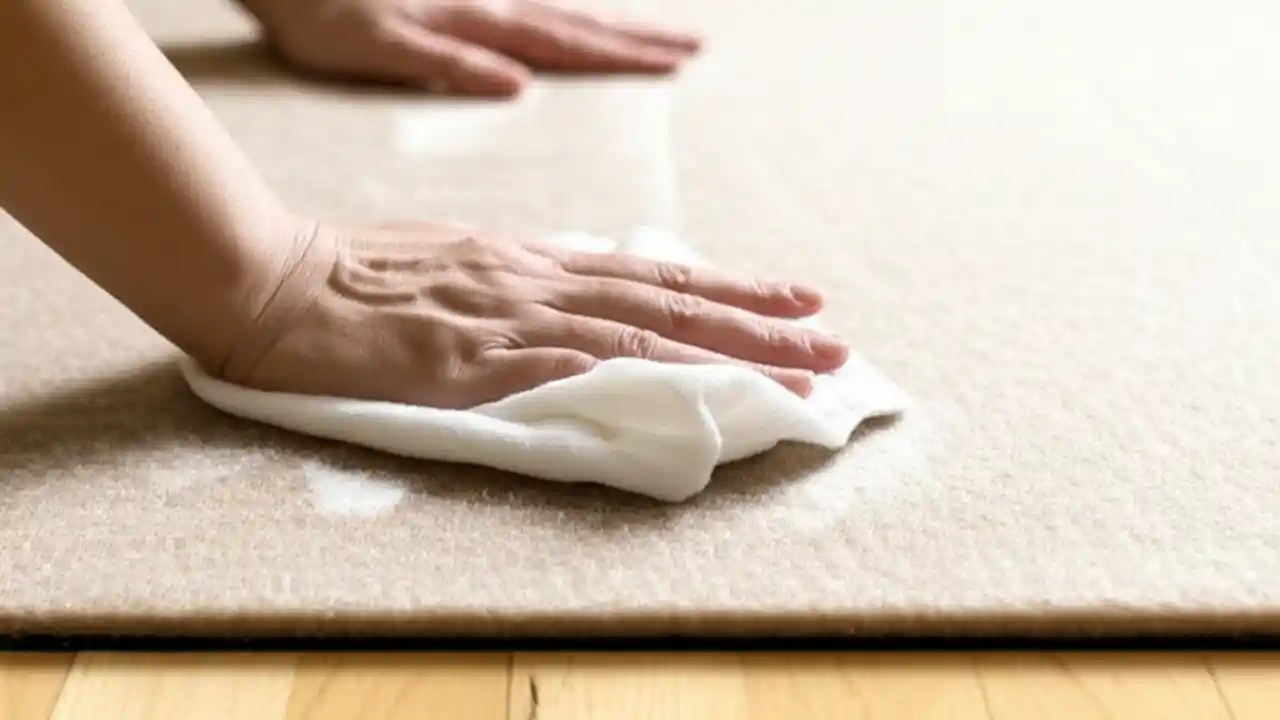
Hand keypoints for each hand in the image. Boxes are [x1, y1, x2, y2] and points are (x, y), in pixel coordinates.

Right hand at [220, 221, 847, 408]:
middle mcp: (535, 279)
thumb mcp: (451, 268)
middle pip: (667, 298)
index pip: (646, 274)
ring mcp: (509, 317)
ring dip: (729, 354)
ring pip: (643, 332)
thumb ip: (516, 288)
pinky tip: (701, 396)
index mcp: (528, 261)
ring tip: (801, 372)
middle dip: (757, 320)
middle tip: (833, 337)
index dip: (725, 288)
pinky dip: (649, 381)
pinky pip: (578, 369)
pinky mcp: (476, 361)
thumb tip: (575, 306)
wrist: (270, 281)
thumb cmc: (352, 280)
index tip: (789, 298)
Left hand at [239, 0, 700, 95]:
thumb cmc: (321, 13)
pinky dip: (571, 16)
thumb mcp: (376, 47)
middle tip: (694, 48)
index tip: (677, 63)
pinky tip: (580, 22)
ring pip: (564, 9)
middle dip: (640, 38)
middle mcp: (491, 2)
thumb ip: (446, 62)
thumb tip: (516, 84)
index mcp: (480, 22)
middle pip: (581, 22)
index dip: (623, 56)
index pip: (568, 43)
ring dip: (614, 25)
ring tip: (661, 35)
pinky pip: (537, 6)